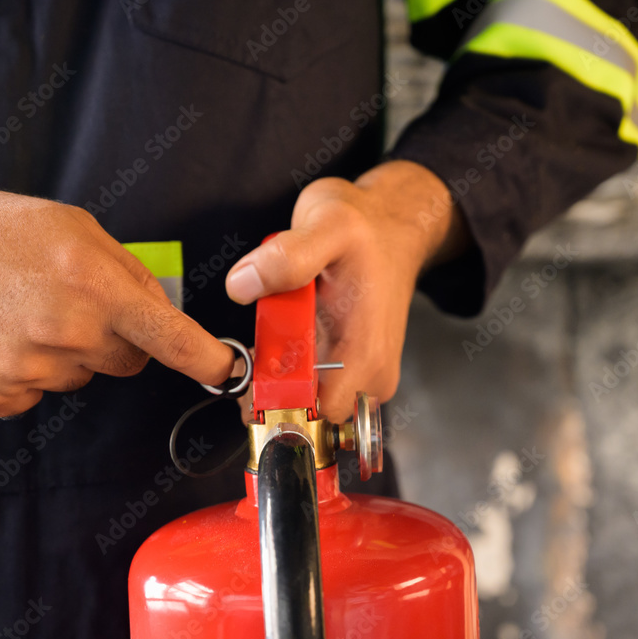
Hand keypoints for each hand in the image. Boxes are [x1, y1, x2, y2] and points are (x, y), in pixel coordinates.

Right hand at [0, 176, 232, 416]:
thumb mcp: (73, 228)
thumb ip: (127, 274)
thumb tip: (162, 314)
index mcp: (93, 288)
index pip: (168, 338)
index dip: (204, 358)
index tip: (226, 370)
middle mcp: (65, 335)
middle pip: (127, 363)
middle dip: (114, 338)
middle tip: (70, 303)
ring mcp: (25, 371)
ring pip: (79, 378)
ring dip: (65, 354)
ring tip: (20, 312)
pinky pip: (35, 395)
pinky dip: (24, 373)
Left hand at [225, 160, 468, 421]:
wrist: (394, 226)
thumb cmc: (367, 228)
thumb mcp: (326, 226)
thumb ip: (287, 257)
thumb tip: (243, 286)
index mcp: (364, 352)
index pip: (317, 412)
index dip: (277, 399)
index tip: (257, 368)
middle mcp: (370, 373)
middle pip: (308, 412)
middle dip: (274, 387)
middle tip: (264, 339)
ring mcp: (363, 375)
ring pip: (308, 401)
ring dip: (281, 375)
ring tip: (280, 329)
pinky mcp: (354, 369)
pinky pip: (313, 385)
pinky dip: (292, 366)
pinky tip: (290, 333)